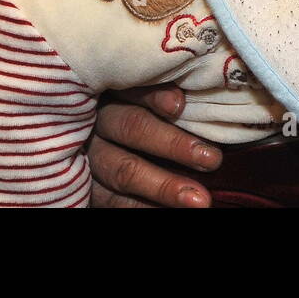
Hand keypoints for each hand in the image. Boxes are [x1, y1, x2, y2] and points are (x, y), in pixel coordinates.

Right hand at [88, 85, 221, 206]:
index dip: (155, 96)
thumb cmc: (141, 114)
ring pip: (124, 171)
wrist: (90, 149)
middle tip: (211, 159)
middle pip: (131, 128)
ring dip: (164, 186)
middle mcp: (97, 121)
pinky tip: (172, 210)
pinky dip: (142, 206)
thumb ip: (166, 97)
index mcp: (114, 91)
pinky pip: (113, 201)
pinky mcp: (87, 186)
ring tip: (200, 200)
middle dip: (173, 144)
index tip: (180, 105)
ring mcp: (89, 157)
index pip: (132, 88)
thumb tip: (200, 100)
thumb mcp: (142, 98)